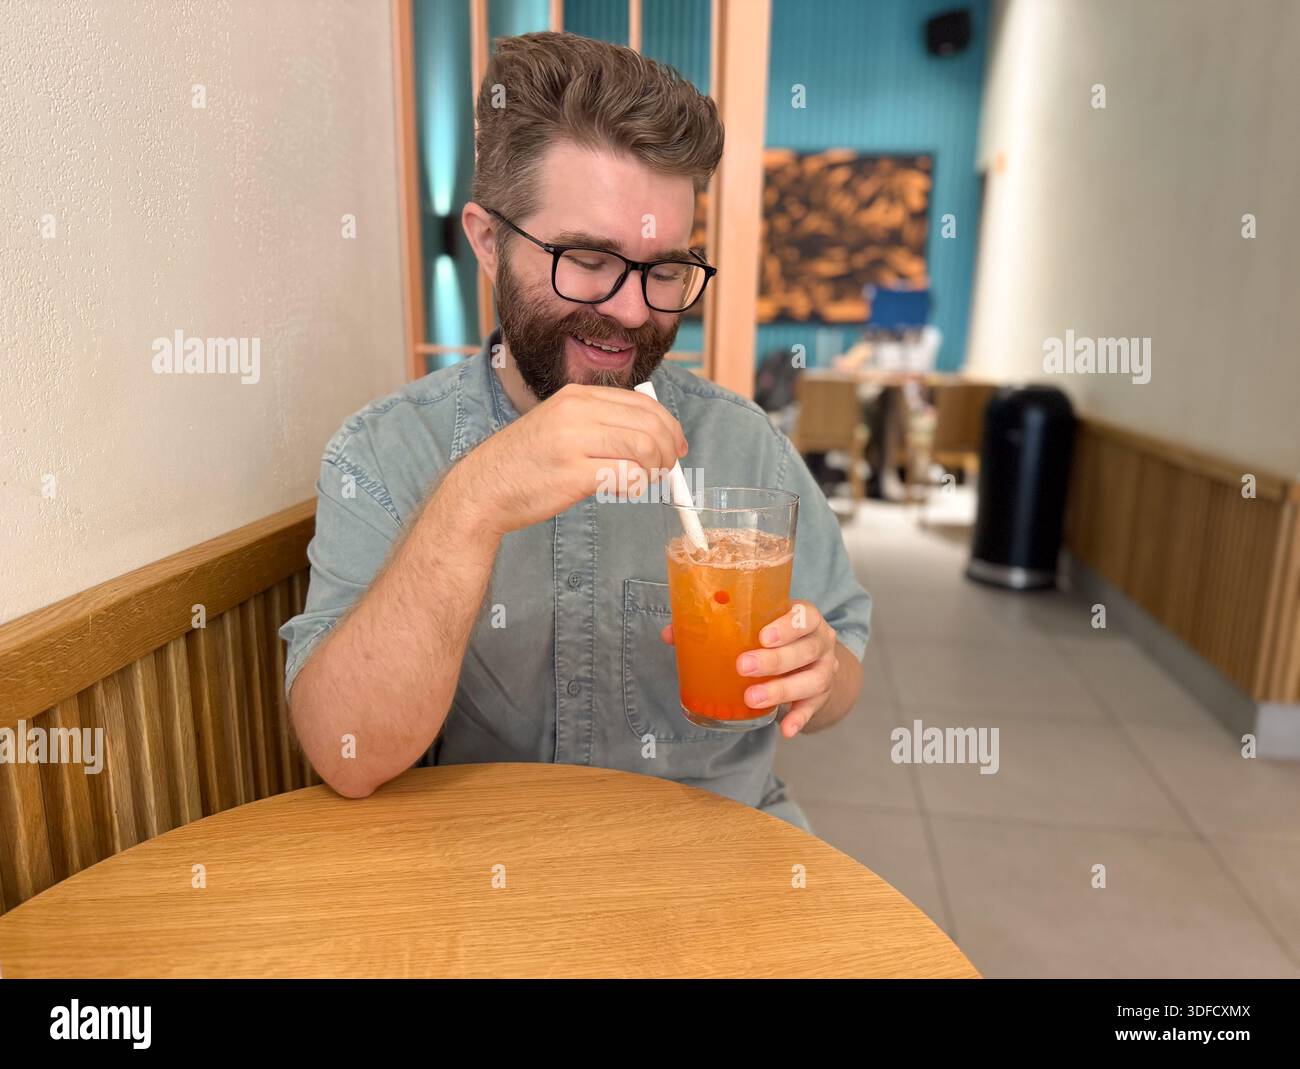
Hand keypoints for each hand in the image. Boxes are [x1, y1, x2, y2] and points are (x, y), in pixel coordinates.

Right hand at [459, 383, 686, 535]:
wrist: (484, 487)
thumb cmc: (527, 462)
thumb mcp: (561, 425)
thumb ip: (601, 423)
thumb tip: (653, 436)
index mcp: (577, 396)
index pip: (642, 403)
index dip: (669, 425)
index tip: (677, 446)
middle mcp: (577, 412)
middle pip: (649, 424)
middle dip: (668, 449)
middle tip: (668, 470)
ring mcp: (574, 441)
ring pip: (644, 447)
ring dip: (657, 469)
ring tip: (649, 481)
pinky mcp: (574, 473)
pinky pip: (627, 476)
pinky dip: (638, 485)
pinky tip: (626, 490)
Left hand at [659, 599, 838, 737]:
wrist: (812, 656)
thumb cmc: (773, 633)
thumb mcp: (755, 622)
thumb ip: (717, 625)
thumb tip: (670, 634)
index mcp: (804, 617)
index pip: (803, 616)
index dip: (786, 626)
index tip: (762, 636)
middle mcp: (821, 642)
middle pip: (805, 650)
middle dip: (774, 660)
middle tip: (743, 666)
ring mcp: (825, 669)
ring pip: (812, 680)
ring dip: (782, 690)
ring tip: (752, 698)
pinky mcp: (822, 695)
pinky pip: (813, 708)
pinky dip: (799, 719)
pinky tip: (785, 729)